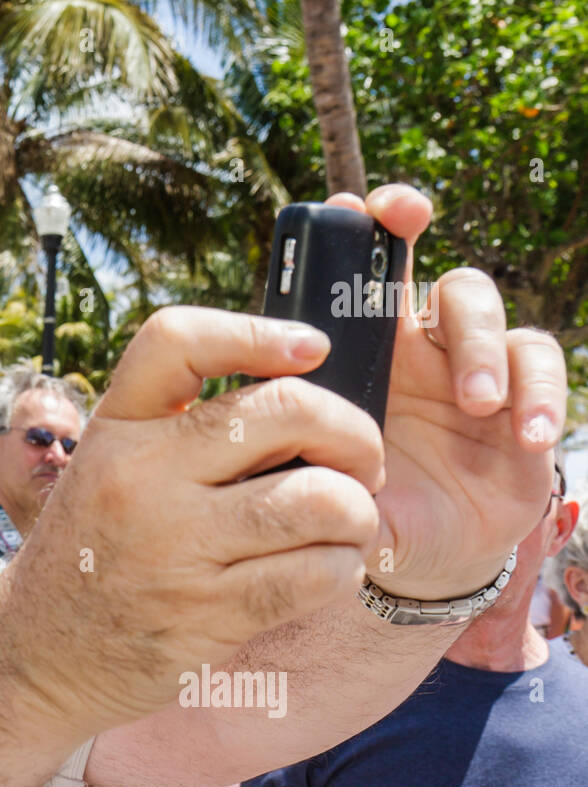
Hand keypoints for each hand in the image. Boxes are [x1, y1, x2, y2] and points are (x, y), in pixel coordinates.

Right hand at [0, 310, 383, 730]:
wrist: (36, 655)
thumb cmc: (93, 552)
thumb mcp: (106, 467)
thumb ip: (178, 429)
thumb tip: (301, 393)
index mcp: (117, 427)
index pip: (177, 341)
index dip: (256, 332)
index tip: (313, 348)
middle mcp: (141, 475)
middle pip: (286, 411)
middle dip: (353, 435)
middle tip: (359, 463)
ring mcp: (175, 546)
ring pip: (321, 499)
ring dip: (357, 512)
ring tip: (345, 524)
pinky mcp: (208, 614)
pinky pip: (318, 574)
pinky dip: (342, 569)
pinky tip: (326, 570)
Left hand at [330, 186, 566, 598]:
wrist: (417, 555)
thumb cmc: (359, 502)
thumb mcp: (323, 480)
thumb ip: (300, 459)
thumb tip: (269, 448)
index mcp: (360, 352)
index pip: (360, 274)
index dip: (361, 227)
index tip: (353, 205)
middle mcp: (415, 344)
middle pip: (418, 264)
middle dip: (416, 228)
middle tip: (406, 220)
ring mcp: (471, 364)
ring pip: (479, 304)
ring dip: (480, 345)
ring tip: (473, 403)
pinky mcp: (521, 395)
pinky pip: (540, 365)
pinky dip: (541, 393)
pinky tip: (527, 433)